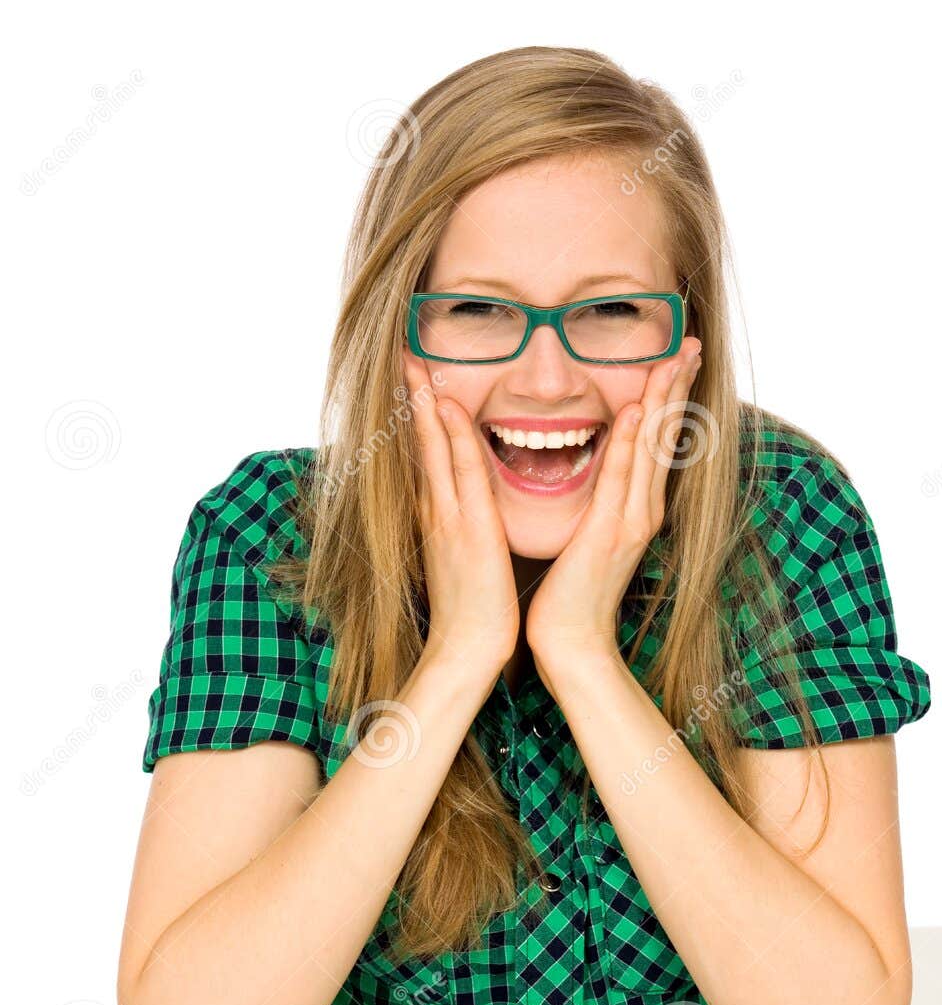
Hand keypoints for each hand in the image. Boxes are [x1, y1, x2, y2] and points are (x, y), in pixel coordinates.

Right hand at [403, 350, 519, 674]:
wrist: (469, 649)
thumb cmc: (473, 610)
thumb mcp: (462, 560)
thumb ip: (461, 531)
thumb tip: (464, 512)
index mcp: (438, 516)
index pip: (428, 456)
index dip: (421, 418)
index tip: (417, 382)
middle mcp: (436, 510)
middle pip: (421, 443)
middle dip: (413, 399)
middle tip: (405, 355)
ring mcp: (448, 516)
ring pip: (434, 447)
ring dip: (426, 404)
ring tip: (417, 365)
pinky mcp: (467, 527)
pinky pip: (459, 471)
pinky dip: (452, 435)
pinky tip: (449, 406)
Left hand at [525, 339, 702, 682]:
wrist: (572, 644)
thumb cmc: (570, 596)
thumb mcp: (589, 540)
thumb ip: (597, 508)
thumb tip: (595, 481)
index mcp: (635, 509)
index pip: (655, 442)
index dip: (667, 398)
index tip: (675, 358)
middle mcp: (643, 509)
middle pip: (665, 435)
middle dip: (677, 386)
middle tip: (690, 341)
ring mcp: (632, 520)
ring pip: (652, 446)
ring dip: (664, 398)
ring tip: (676, 356)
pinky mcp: (612, 532)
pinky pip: (624, 476)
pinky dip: (634, 441)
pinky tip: (642, 408)